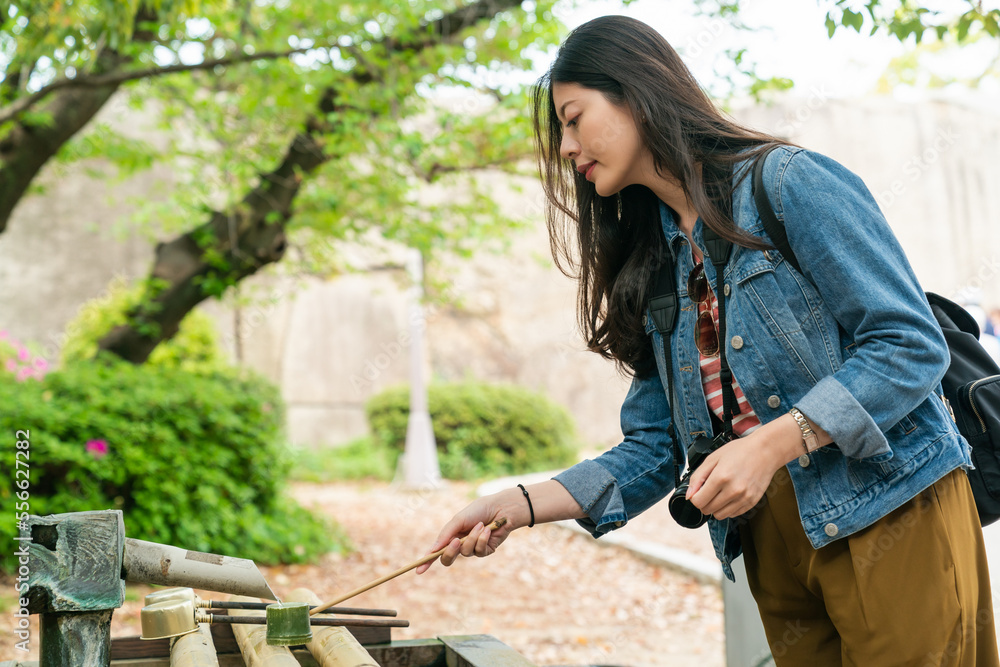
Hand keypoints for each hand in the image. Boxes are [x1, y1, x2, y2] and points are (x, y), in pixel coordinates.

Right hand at [415, 494, 516, 573]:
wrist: (500, 508)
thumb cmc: (478, 510)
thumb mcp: (458, 520)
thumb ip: (445, 534)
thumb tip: (432, 551)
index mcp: (451, 535)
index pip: (437, 552)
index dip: (427, 561)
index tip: (418, 570)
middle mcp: (460, 544)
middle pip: (448, 559)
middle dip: (451, 552)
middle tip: (456, 541)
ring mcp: (473, 548)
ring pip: (465, 553)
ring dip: (472, 538)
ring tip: (481, 525)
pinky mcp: (486, 550)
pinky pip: (479, 551)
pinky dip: (482, 539)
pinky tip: (488, 530)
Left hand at [685, 415, 807, 520]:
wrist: (765, 451)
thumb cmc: (739, 451)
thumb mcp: (713, 458)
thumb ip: (697, 477)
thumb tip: (689, 495)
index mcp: (720, 477)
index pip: (698, 502)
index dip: (695, 497)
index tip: (698, 491)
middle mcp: (733, 490)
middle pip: (707, 510)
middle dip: (704, 502)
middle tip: (709, 490)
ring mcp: (744, 498)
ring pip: (720, 515)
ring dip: (715, 507)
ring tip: (720, 493)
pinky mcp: (752, 502)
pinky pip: (733, 514)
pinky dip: (728, 508)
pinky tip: (730, 495)